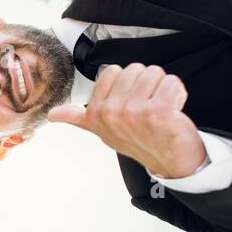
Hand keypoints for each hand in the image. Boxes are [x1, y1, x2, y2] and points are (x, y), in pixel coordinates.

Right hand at [48, 63, 206, 179]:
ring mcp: (134, 113)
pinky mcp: (159, 112)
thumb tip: (53, 115)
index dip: (126, 84)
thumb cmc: (139, 143)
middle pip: (135, 69)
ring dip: (163, 89)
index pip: (113, 71)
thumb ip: (78, 118)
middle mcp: (112, 113)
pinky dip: (178, 94)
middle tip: (148, 108)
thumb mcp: (102, 131)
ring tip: (161, 109)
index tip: (130, 102)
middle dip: (146, 85)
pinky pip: (172, 82)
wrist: (170, 163)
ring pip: (154, 72)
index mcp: (96, 113)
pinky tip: (174, 111)